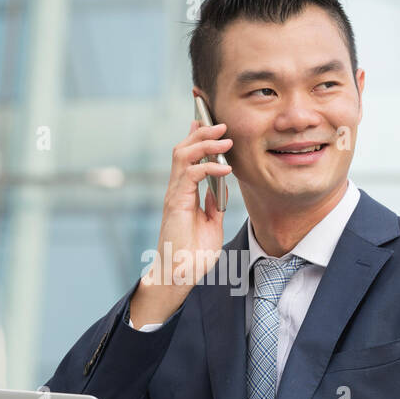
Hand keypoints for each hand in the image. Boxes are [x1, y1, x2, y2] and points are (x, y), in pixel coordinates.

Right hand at [128, 117, 232, 327]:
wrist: (180, 274)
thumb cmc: (193, 254)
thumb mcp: (212, 224)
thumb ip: (214, 205)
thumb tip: (221, 188)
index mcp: (184, 192)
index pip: (188, 156)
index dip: (197, 137)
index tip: (212, 124)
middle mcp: (176, 188)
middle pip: (184, 148)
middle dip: (202, 132)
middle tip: (222, 125)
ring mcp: (174, 194)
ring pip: (183, 154)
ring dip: (204, 143)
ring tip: (224, 138)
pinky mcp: (176, 202)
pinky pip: (191, 174)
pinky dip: (208, 167)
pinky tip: (225, 168)